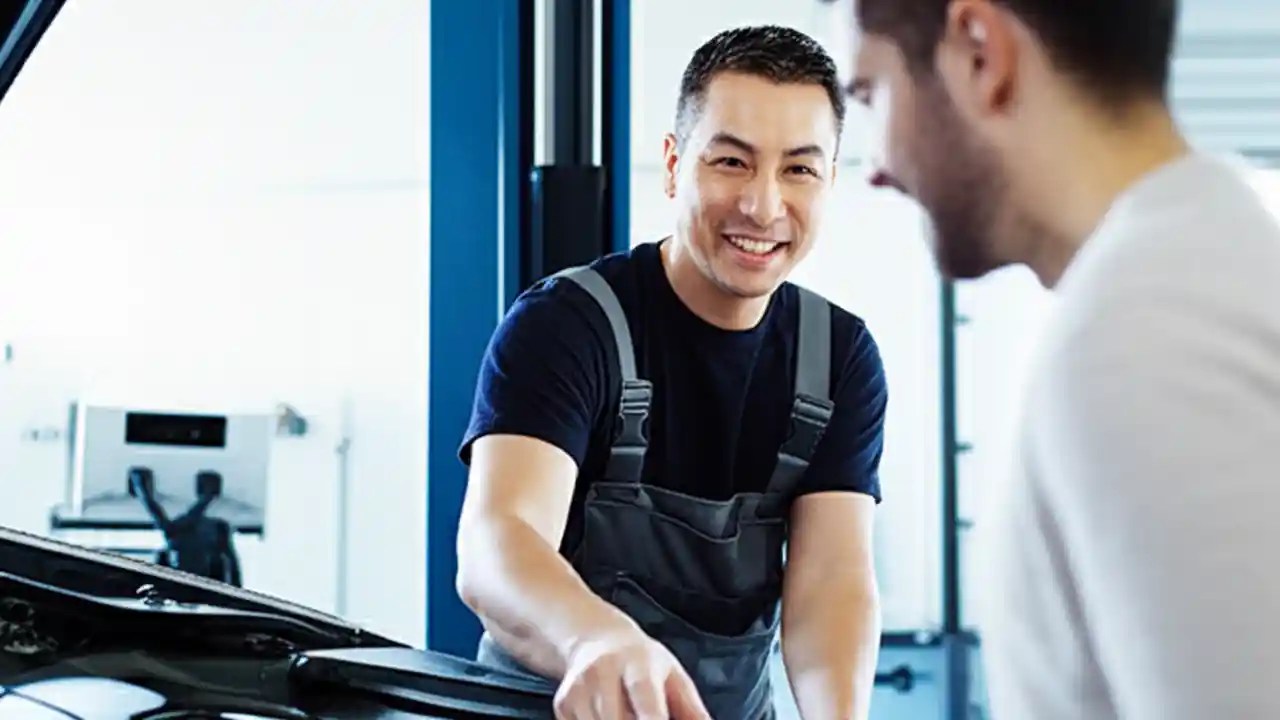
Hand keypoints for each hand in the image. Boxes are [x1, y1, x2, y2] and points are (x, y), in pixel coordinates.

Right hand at [554, 627, 710, 719]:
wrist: (594, 639)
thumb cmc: (643, 664)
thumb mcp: (673, 679)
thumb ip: (693, 712)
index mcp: (638, 666)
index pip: (645, 700)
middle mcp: (603, 673)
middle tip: (642, 716)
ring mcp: (579, 689)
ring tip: (630, 712)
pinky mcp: (562, 704)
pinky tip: (609, 715)